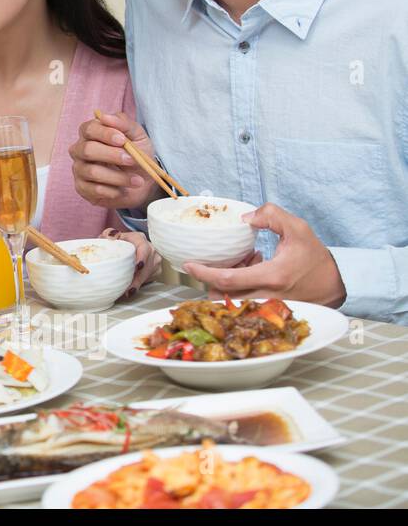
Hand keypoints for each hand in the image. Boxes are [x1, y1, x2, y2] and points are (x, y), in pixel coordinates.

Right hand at [69, 111, 161, 209]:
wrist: (144, 181)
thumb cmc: (137, 155)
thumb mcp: (138, 136)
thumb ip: (124, 124)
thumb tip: (105, 116)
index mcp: (91, 134)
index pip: (89, 129)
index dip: (105, 134)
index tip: (123, 140)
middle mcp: (80, 150)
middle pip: (87, 150)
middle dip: (112, 155)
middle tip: (132, 160)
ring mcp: (79, 169)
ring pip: (91, 172)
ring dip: (118, 177)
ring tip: (137, 180)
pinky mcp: (82, 188)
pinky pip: (94, 190)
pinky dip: (113, 191)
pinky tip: (123, 190)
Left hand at [101, 228, 161, 296]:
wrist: (124, 247)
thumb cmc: (117, 242)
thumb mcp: (110, 235)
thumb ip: (109, 234)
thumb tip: (111, 237)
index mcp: (139, 239)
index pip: (144, 247)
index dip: (142, 257)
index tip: (138, 266)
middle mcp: (150, 248)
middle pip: (148, 263)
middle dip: (139, 277)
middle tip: (130, 288)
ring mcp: (155, 259)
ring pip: (150, 272)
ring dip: (140, 283)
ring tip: (129, 291)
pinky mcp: (156, 269)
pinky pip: (150, 278)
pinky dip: (141, 284)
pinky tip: (132, 289)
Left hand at [182, 203, 346, 305]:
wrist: (336, 284)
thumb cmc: (315, 257)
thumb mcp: (298, 228)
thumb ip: (272, 215)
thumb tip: (246, 217)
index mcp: (272, 277)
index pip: (227, 280)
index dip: (203, 273)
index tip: (188, 264)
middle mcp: (266, 296)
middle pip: (221, 295)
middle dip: (212, 279)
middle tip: (224, 259)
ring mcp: (267, 307)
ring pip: (230, 300)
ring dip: (227, 283)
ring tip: (244, 261)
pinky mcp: (267, 310)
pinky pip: (243, 302)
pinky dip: (239, 287)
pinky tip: (253, 266)